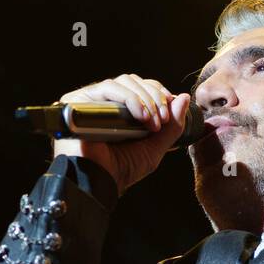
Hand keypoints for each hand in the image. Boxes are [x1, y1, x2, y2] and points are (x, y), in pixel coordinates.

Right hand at [53, 74, 191, 194]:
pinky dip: (130, 99)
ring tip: (152, 123)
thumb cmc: (122, 170)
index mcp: (121, 111)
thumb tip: (184, 97)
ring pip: (123, 82)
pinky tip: (141, 117)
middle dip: (154, 97)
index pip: (141, 87)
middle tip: (162, 120)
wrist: (100, 182)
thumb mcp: (154, 148)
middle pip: (134, 81)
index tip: (170, 110)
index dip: (158, 92)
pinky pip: (108, 88)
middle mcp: (105, 102)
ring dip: (145, 99)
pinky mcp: (80, 100)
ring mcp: (92, 100)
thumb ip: (172, 126)